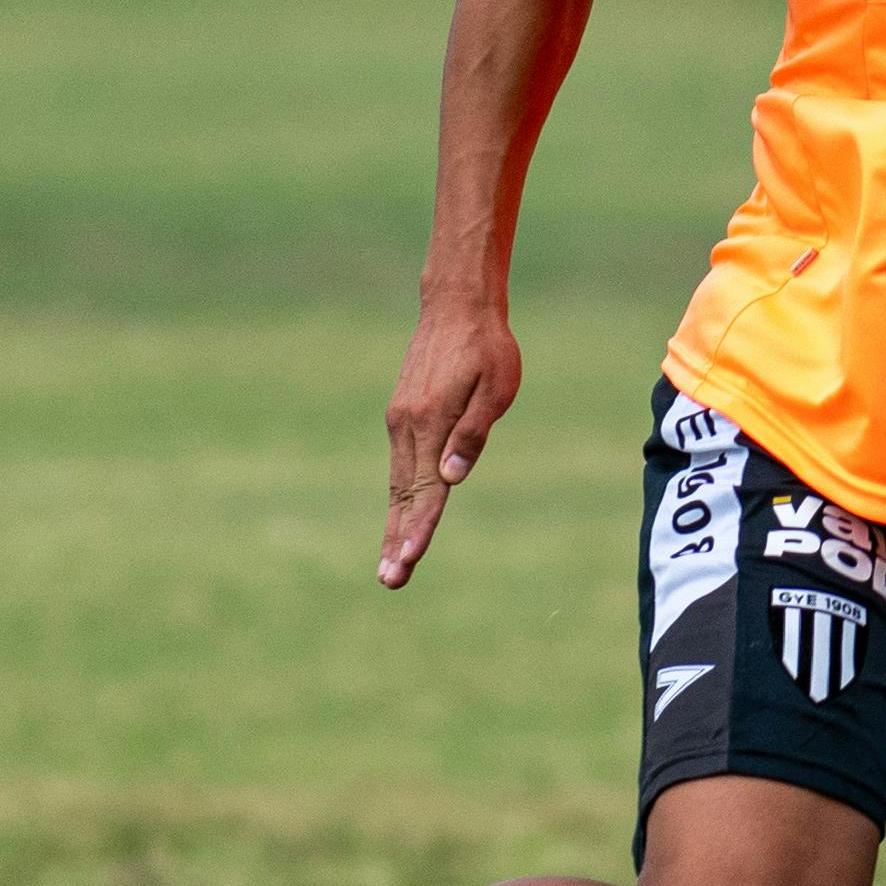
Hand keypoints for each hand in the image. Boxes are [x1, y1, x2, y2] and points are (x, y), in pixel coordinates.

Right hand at [379, 292, 522, 587]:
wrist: (456, 304)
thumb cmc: (487, 346)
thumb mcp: (494, 387)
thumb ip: (473, 433)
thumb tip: (453, 478)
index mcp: (430, 423)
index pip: (427, 490)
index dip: (419, 529)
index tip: (409, 562)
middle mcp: (407, 427)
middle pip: (404, 496)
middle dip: (398, 540)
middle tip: (391, 581)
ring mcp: (401, 421)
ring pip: (398, 484)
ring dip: (395, 525)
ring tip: (392, 563)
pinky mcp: (402, 414)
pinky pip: (400, 467)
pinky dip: (399, 498)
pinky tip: (402, 519)